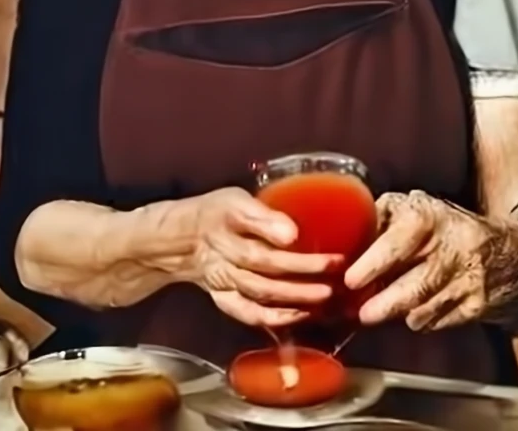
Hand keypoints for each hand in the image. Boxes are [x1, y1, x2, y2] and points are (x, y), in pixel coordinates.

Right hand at [183, 188, 342, 327]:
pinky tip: (299, 315)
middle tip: (336, 267)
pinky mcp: (225, 300)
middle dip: (303, 268)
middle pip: (266, 264)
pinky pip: (249, 313)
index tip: (307, 234)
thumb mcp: (236, 200)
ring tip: (326, 294)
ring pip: (262, 291)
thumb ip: (263, 216)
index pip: (258, 226)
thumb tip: (293, 233)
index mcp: (229, 221)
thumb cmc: (218, 214)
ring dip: (295, 295)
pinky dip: (274, 318)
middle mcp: (227, 254)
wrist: (182, 241)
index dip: (283, 234)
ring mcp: (225, 281)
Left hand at [343, 190, 498, 331]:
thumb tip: (343, 238)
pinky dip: (422, 321)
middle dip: (384, 303)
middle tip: (360, 313)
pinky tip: (410, 315)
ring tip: (376, 314)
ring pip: (426, 307)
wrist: (504, 252)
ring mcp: (468, 280)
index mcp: (429, 217)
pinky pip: (441, 321)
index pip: (398, 243)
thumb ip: (381, 219)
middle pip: (415, 284)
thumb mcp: (413, 207)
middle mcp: (452, 247)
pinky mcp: (477, 306)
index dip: (373, 263)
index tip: (351, 280)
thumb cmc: (442, 226)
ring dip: (398, 314)